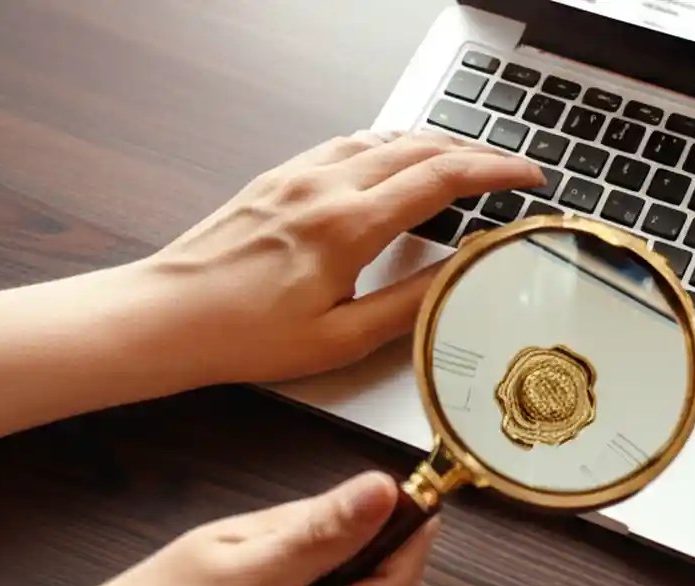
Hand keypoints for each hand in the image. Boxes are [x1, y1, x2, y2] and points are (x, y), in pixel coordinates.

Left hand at [136, 129, 543, 385]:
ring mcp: (298, 175)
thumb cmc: (245, 336)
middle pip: (420, 147)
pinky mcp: (278, 178)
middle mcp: (325, 187)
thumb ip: (409, 304)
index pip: (442, 179)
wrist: (166, 316)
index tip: (529, 174)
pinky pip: (347, 144)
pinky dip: (389, 145)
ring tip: (466, 161)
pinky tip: (396, 160)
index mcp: (348, 226)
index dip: (495, 171)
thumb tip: (459, 277)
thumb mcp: (340, 339)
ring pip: (384, 138)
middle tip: (511, 168)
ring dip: (434, 143)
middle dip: (476, 152)